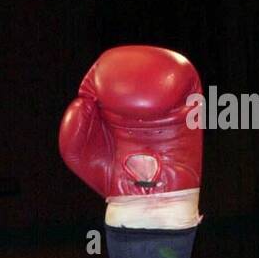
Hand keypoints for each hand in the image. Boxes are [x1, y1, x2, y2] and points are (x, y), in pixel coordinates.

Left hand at [59, 46, 201, 203]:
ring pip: (159, 63)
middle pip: (134, 61)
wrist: (147, 196)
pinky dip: (171, 83)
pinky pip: (183, 77)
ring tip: (141, 108)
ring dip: (149, 77)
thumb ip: (71, 131)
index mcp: (110, 95)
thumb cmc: (114, 175)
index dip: (103, 77)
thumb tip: (81, 103)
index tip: (101, 99)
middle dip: (127, 75)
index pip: (107, 68)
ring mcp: (162, 92)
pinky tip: (159, 107)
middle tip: (121, 101)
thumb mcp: (81, 156)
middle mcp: (136, 89)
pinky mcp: (187, 99)